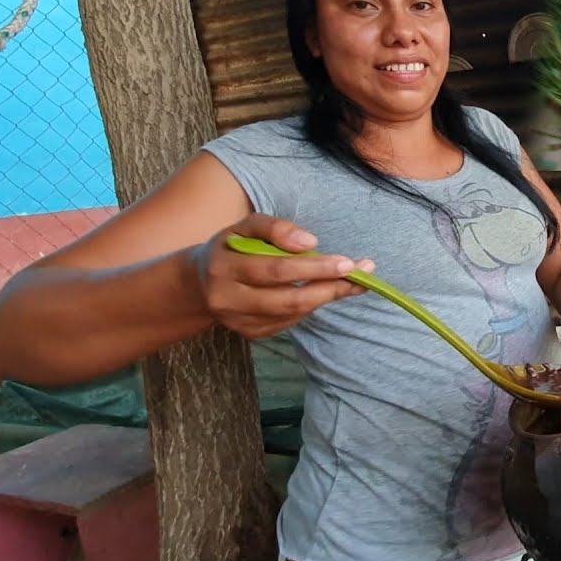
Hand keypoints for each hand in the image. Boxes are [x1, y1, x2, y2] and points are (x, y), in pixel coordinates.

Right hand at [189, 213, 373, 339]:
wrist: (200, 283)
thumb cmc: (231, 248)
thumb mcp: (244, 227)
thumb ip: (275, 228)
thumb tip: (309, 242)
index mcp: (225, 267)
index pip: (276, 269)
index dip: (314, 268)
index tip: (347, 263)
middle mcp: (228, 299)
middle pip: (288, 298)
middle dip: (329, 287)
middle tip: (359, 274)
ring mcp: (238, 322)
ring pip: (292, 313)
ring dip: (327, 297)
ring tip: (352, 282)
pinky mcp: (250, 334)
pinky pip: (289, 322)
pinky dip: (310, 307)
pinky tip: (322, 291)